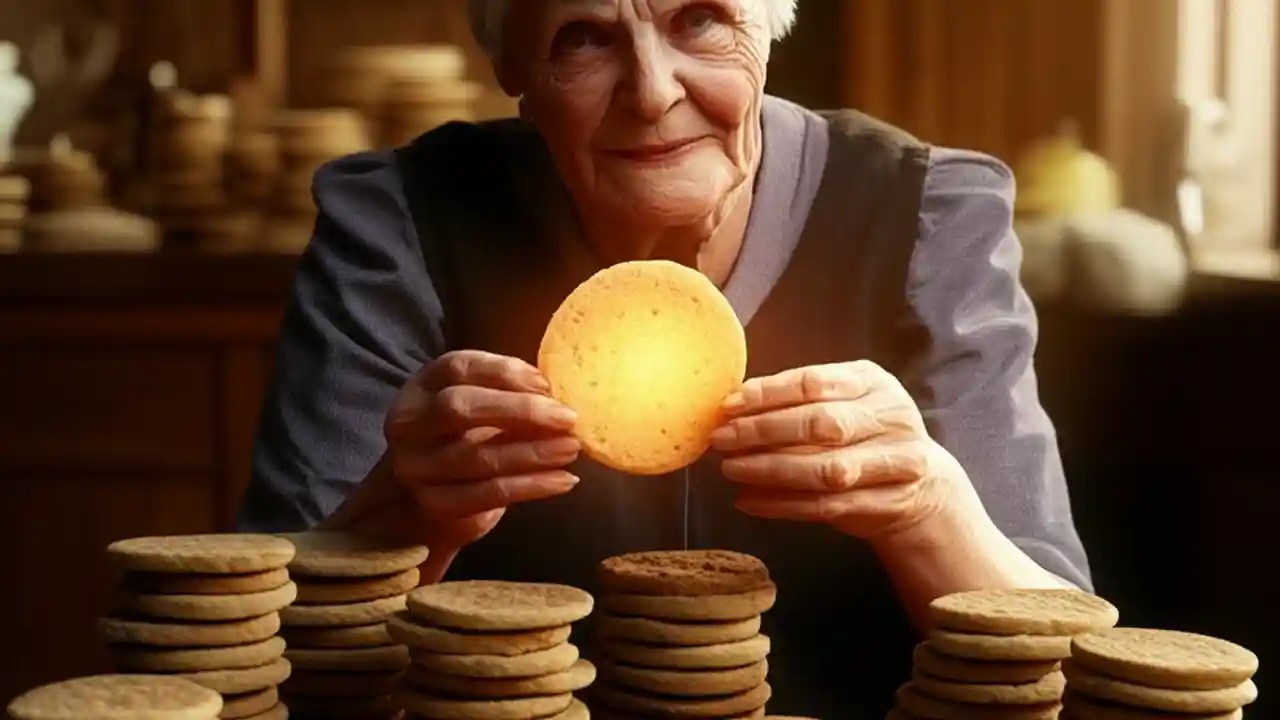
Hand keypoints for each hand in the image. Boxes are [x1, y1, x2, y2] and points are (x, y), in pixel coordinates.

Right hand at [381, 350, 581, 549]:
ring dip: (532, 453)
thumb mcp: (476, 404)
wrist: (421, 499)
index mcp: (422, 386)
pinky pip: (488, 494)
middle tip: (568, 418)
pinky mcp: (436, 503)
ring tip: (571, 448)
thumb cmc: (462, 437)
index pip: (459, 367)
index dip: (505, 372)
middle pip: (460, 408)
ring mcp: (417, 466)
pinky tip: (563, 480)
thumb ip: (508, 394)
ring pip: (478, 456)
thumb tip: (557, 396)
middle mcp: (409, 422)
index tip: (546, 384)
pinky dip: (531, 486)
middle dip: (521, 411)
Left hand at [711, 361, 970, 539]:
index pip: (814, 382)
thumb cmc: (863, 434)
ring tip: (731, 469)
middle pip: (822, 424)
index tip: (729, 406)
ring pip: (825, 470)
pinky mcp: (887, 503)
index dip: (768, 394)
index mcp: (873, 383)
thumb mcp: (845, 401)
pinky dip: (781, 505)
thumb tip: (735, 402)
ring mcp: (895, 463)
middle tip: (722, 439)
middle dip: (764, 431)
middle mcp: (891, 418)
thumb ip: (800, 399)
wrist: (923, 486)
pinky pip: (825, 506)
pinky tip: (748, 500)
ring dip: (770, 470)